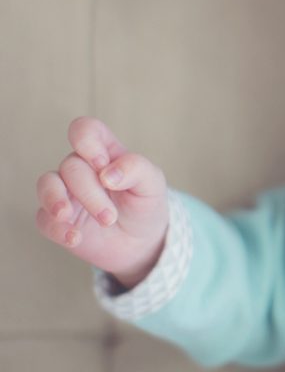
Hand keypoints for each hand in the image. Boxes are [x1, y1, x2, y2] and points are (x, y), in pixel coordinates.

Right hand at [35, 117, 169, 288]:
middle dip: (89, 192)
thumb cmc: (145, 203)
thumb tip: (108, 173)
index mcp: (105, 151)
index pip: (85, 130)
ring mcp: (65, 193)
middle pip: (71, 166)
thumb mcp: (153, 183)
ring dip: (57, 200)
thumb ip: (136, 169)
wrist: (141, 241)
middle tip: (110, 217)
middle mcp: (81, 168)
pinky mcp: (56, 219)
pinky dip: (56, 228)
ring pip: (47, 184)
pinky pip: (44, 219)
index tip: (102, 165)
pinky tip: (75, 238)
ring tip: (68, 217)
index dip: (87, 141)